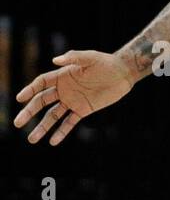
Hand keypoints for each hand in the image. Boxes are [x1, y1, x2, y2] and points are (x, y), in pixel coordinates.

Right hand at [14, 49, 136, 144]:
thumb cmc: (106, 62)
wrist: (123, 74)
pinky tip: (52, 142)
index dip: (30, 91)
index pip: (41, 84)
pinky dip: (61, 132)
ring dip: (42, 127)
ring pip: (53, 116)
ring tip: (31, 139)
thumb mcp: (90, 57)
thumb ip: (73, 57)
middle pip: (42, 102)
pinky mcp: (83, 110)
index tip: (20, 99)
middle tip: (17, 123)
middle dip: (29, 112)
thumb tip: (55, 60)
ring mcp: (72, 101)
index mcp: (62, 76)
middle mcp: (64, 89)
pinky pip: (70, 122)